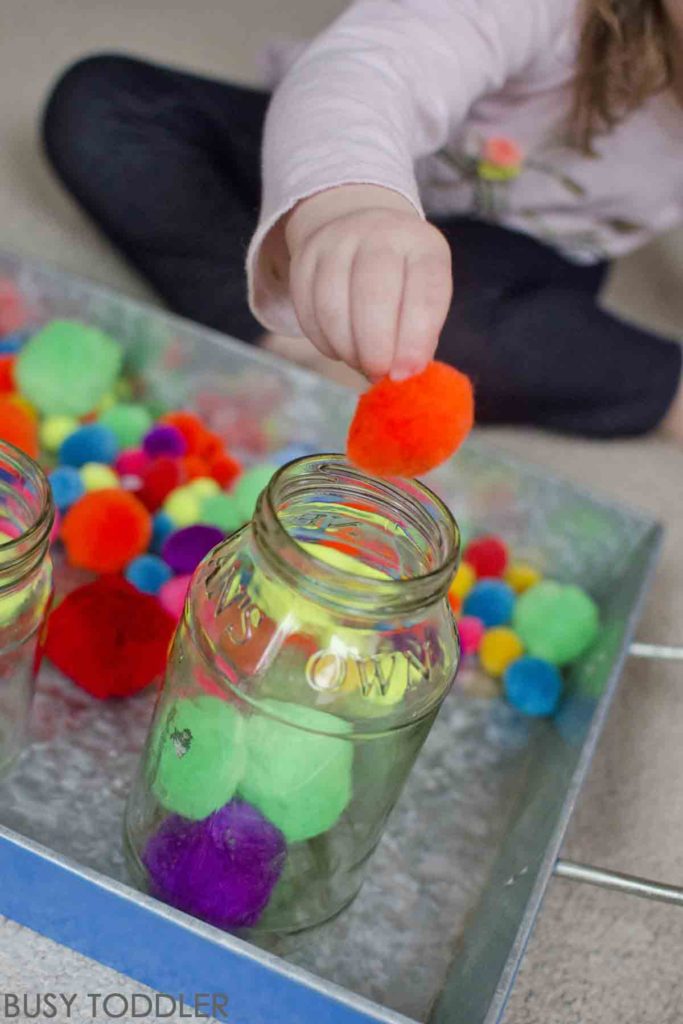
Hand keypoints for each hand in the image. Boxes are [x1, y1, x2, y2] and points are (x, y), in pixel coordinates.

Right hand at [285, 184, 451, 380]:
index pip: (424, 291)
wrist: (362, 233)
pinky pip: (308, 310)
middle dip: (375, 347)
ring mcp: (337, 242)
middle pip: (373, 294)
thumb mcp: (424, 297)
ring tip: (360, 363)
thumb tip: (401, 376)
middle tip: (378, 373)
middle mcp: (380, 234)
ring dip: (346, 348)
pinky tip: (340, 350)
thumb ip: (419, 337)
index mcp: (422, 246)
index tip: (405, 373)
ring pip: (332, 305)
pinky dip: (324, 341)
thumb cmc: (403, 281)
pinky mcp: (304, 259)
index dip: (415, 339)